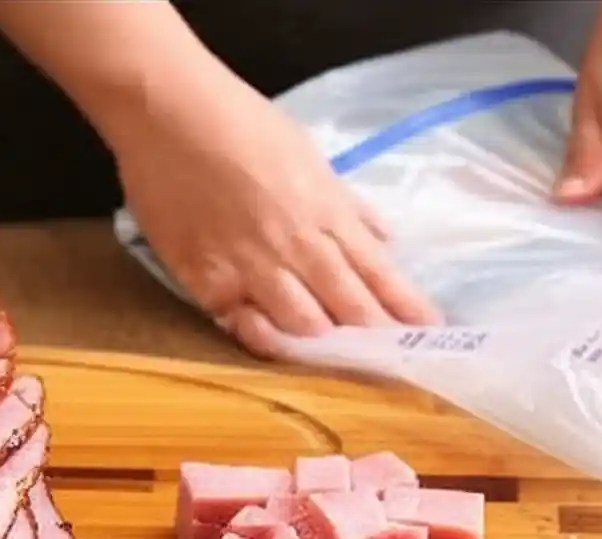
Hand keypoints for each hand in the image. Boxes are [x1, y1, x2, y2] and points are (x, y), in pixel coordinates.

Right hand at [108, 73, 441, 355]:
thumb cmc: (239, 123)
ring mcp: (250, 267)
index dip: (405, 305)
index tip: (431, 332)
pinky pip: (242, 323)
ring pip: (301, 322)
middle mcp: (296, 245)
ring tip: (342, 360)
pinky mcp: (205, 280)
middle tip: (395, 361)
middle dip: (375, 335)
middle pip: (347, 304)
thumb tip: (384, 236)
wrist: (170, 115)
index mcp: (325, 210)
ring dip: (325, 343)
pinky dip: (264, 339)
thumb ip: (345, 203)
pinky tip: (279, 349)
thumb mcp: (307, 154)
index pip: (378, 270)